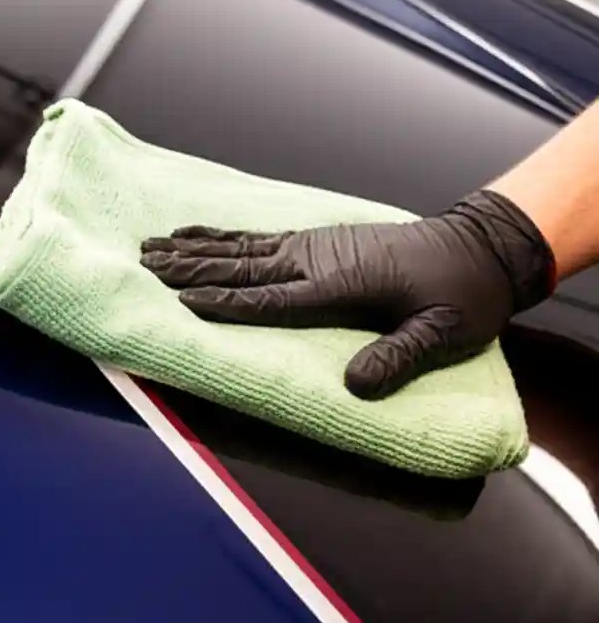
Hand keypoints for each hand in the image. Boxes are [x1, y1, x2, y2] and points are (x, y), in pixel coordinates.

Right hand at [140, 190, 554, 398]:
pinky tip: (192, 235)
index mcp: (342, 287)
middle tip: (144, 266)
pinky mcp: (315, 241)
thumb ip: (399, 357)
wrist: (479, 248)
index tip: (182, 301)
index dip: (226, 302)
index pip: (271, 299)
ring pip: (240, 249)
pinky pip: (256, 238)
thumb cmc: (463, 295)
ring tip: (150, 248)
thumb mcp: (444, 334)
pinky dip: (220, 236)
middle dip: (189, 269)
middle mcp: (318, 262)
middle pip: (241, 268)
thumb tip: (356, 387)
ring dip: (193, 250)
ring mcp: (313, 247)